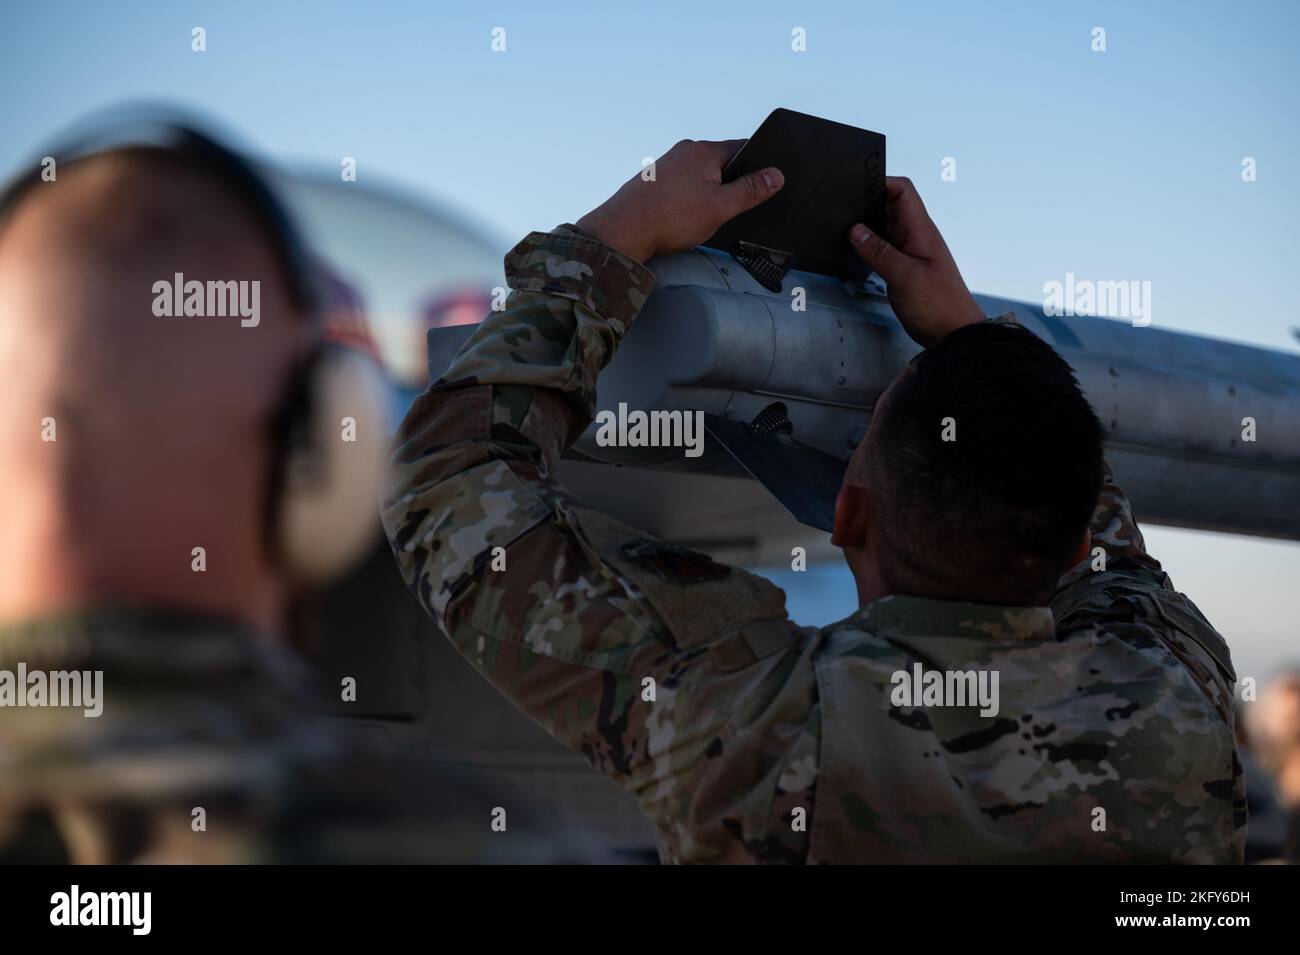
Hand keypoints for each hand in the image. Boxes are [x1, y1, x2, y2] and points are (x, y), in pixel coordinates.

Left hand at [576, 139, 783, 263]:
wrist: (622, 231)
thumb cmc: (669, 218)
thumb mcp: (720, 207)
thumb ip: (750, 190)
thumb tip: (776, 175)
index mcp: (704, 151)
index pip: (743, 148)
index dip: (760, 164)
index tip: (768, 181)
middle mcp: (685, 151)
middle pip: (722, 162)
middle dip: (733, 182)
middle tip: (737, 207)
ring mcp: (667, 164)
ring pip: (701, 175)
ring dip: (710, 192)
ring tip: (709, 215)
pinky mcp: (655, 180)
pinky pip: (684, 184)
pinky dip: (691, 197)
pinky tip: (687, 216)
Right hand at [847, 176, 984, 347]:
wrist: (953, 334)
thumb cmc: (939, 306)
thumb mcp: (905, 276)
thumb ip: (879, 252)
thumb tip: (856, 229)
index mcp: (921, 230)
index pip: (903, 190)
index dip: (881, 181)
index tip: (856, 186)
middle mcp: (915, 236)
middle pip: (889, 206)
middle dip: (867, 204)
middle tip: (842, 210)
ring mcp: (908, 251)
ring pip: (883, 228)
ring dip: (866, 227)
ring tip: (842, 230)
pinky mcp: (902, 267)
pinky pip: (882, 248)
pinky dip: (867, 247)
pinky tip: (854, 252)